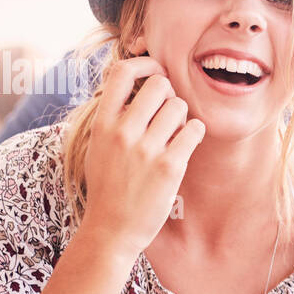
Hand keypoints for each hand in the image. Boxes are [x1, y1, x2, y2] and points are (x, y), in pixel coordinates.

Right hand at [80, 57, 204, 259]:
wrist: (111, 230)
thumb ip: (113, 117)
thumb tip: (133, 85)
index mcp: (102, 123)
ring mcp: (146, 149)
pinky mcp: (169, 166)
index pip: (122, 72)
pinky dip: (195, 133)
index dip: (145, 64)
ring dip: (182, 116)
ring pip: (179, 106)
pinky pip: (195, 129)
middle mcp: (122, 132)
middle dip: (169, 95)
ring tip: (175, 134)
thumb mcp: (98, 147)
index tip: (156, 72)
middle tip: (168, 113)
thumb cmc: (107, 187)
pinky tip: (186, 144)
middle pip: (159, 84)